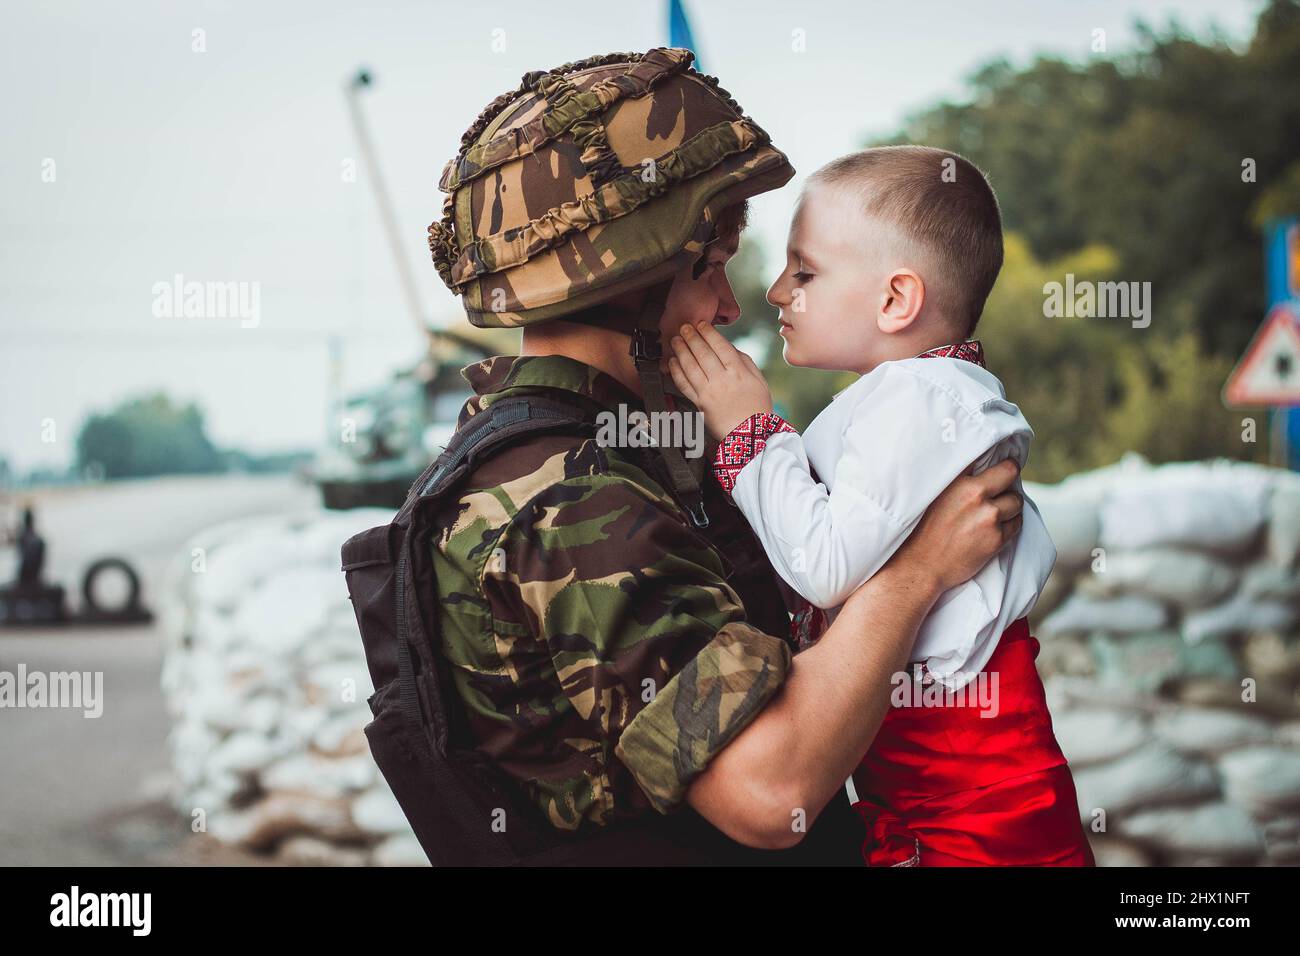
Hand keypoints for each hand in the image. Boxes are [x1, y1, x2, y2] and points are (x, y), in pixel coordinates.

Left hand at [668, 322, 773, 438]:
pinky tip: (673, 362)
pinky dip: (676, 371)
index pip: (720, 346)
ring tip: (676, 340)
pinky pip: (684, 384)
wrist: (749, 436)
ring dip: (681, 350)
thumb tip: (729, 347)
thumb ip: (744, 361)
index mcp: (739, 373)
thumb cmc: (756, 409)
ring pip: (690, 366)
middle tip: (685, 327)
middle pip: (703, 353)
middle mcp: (722, 380)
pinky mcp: (699, 404)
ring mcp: (708, 392)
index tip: (702, 324)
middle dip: (692, 337)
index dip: (709, 333)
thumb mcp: (759, 380)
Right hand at [877, 459, 1023, 595]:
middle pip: (1011, 476)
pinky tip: (994, 527)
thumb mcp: (935, 495)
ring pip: (1016, 502)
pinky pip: (1016, 524)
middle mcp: (977, 497)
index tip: (1004, 469)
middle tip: (1001, 488)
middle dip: (1008, 482)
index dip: (1005, 466)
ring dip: (1009, 505)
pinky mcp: (997, 539)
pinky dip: (1009, 524)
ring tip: (994, 512)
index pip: (1000, 464)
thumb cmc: (923, 530)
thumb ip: (958, 477)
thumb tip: (977, 462)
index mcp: (962, 483)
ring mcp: (989, 518)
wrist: (921, 565)